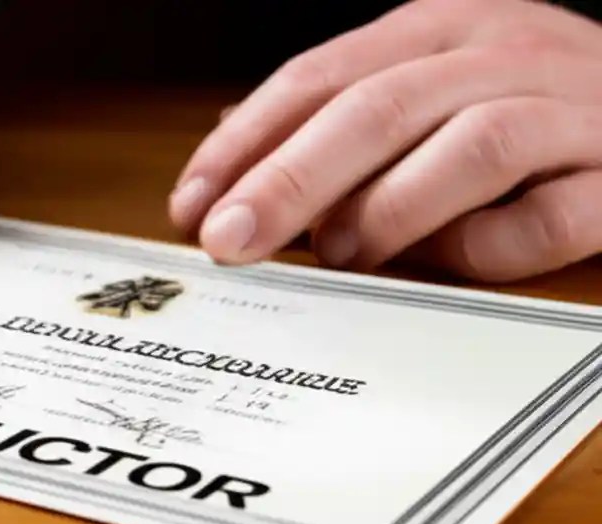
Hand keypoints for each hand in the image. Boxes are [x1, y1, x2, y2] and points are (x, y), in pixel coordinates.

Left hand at [169, 0, 601, 281]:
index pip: (320, 77)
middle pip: (380, 107)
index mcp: (441, 31)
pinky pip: (555, 214)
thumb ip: (341, 119)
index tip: (191, 202)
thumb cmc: (534, 104)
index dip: (246, 141)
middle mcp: (503, 55)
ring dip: (390, 204)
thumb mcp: (431, 87)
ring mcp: (571, 111)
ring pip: (473, 143)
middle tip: (229, 238)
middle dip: (291, 177)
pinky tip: (455, 260)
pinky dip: (496, 243)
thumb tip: (232, 156)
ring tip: (336, 253)